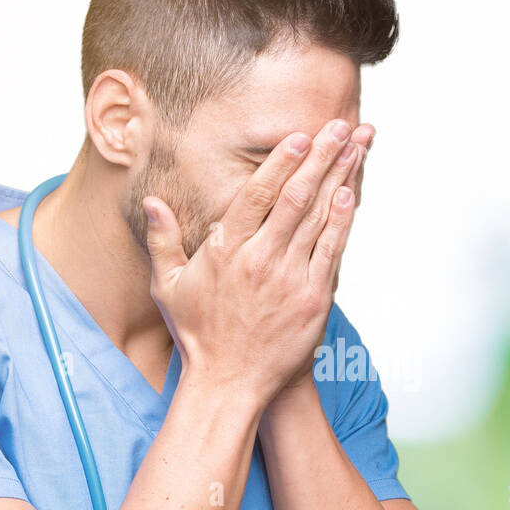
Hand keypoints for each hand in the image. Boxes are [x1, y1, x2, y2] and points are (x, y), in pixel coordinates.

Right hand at [142, 118, 363, 408]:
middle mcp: (259, 259)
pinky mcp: (313, 299)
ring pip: (320, 217)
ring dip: (341, 177)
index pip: (258, 194)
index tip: (300, 135)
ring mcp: (289, 278)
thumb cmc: (198, 335)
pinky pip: (332, 250)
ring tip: (358, 146)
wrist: (230, 384)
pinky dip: (343, 220)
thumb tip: (151, 200)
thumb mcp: (168, 286)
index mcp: (226, 250)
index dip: (282, 161)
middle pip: (296, 197)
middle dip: (322, 156)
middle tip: (342, 125)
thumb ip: (162, 239)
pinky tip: (352, 192)